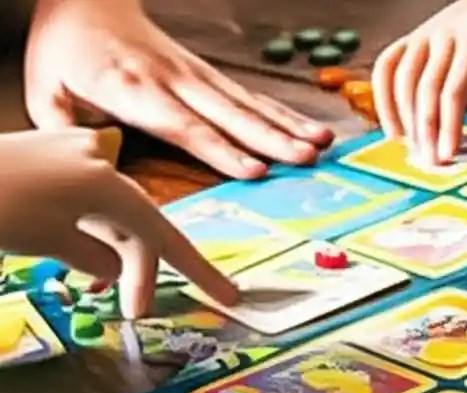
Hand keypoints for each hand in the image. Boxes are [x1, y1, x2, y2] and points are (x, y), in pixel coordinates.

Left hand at [0, 128, 236, 317]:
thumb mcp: (52, 243)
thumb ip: (96, 259)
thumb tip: (115, 270)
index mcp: (108, 181)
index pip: (166, 235)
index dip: (198, 271)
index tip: (228, 297)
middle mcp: (98, 161)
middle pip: (138, 225)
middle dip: (139, 271)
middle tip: (133, 314)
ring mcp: (72, 155)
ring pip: (109, 214)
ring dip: (107, 253)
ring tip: (90, 286)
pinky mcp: (48, 157)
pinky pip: (83, 200)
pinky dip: (84, 230)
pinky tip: (68, 253)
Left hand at [24, 0, 333, 179]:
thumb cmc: (66, 48)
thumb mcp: (44, 89)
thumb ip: (65, 130)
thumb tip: (91, 165)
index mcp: (133, 88)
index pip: (185, 126)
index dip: (221, 150)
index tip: (254, 171)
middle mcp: (172, 79)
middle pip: (230, 114)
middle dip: (272, 139)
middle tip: (306, 159)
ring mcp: (195, 74)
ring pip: (248, 103)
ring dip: (289, 125)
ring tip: (322, 145)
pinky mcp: (207, 73)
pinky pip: (250, 96)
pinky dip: (283, 114)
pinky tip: (310, 130)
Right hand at [373, 0, 466, 162]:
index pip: (456, 88)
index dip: (449, 124)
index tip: (448, 154)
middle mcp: (443, 33)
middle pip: (425, 88)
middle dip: (427, 130)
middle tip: (431, 163)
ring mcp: (423, 34)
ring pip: (401, 79)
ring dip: (405, 119)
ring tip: (416, 151)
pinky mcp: (411, 37)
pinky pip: (386, 66)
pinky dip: (383, 97)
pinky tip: (394, 128)